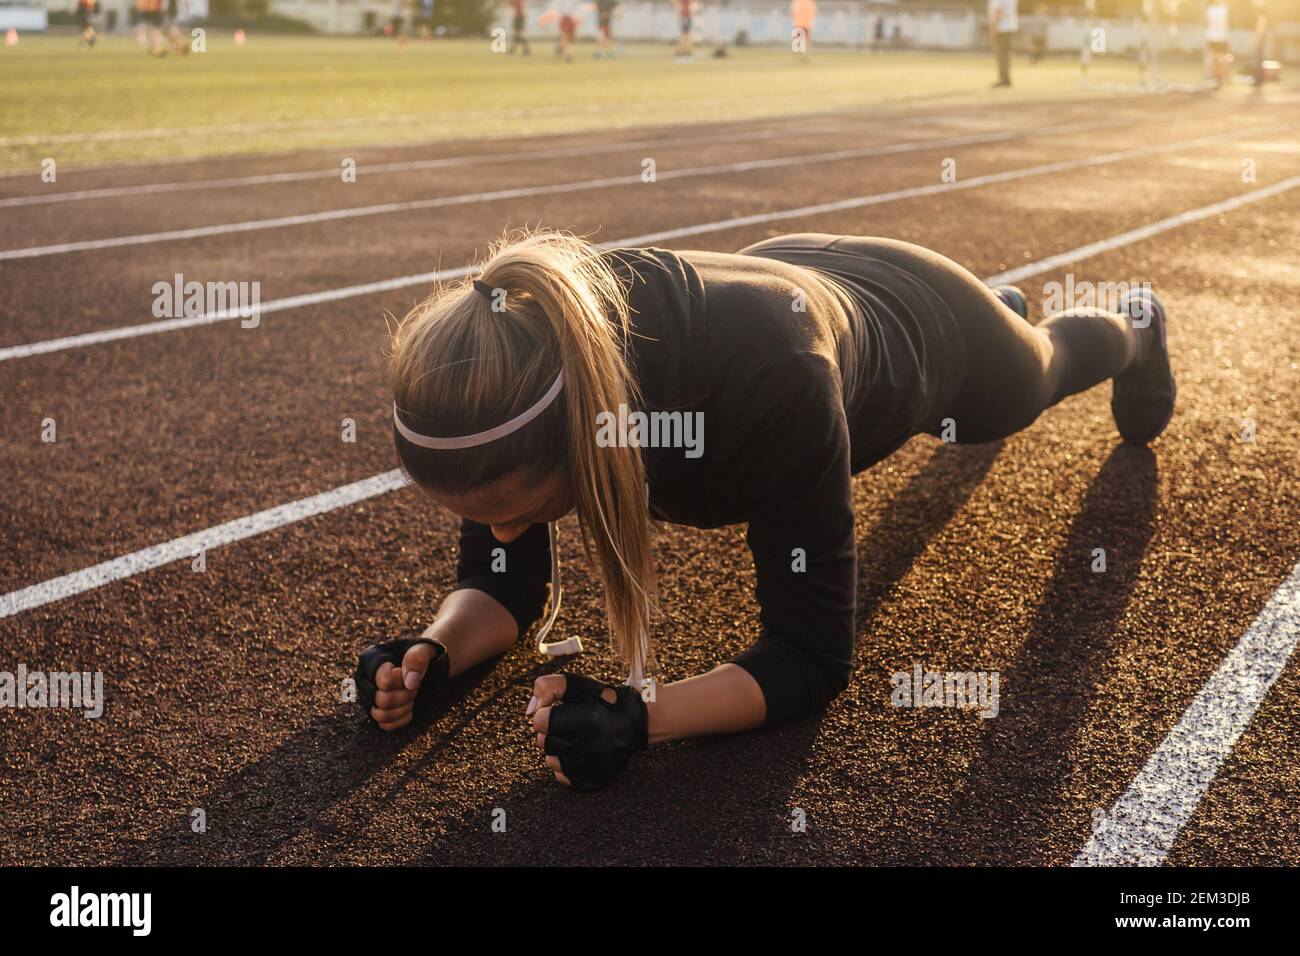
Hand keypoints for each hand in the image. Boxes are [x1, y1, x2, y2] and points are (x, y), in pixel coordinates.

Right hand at [354, 636, 448, 729]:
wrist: (428, 663)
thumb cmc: (423, 653)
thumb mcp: (425, 648)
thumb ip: (417, 658)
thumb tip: (409, 682)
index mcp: (371, 659)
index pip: (385, 681)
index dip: (403, 681)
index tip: (410, 672)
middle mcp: (364, 679)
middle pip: (382, 700)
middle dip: (406, 695)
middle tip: (415, 686)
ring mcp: (368, 697)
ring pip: (380, 716)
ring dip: (403, 709)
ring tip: (411, 696)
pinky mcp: (376, 711)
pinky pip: (384, 726)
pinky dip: (401, 720)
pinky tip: (410, 707)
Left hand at [528, 673, 647, 790]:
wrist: (636, 724)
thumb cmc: (604, 701)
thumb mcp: (579, 685)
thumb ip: (549, 687)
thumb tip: (530, 710)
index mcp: (589, 719)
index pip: (541, 722)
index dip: (544, 713)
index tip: (556, 710)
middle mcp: (593, 745)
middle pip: (543, 742)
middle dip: (550, 731)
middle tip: (567, 724)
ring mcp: (595, 765)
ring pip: (550, 760)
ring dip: (557, 748)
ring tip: (575, 737)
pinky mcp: (596, 779)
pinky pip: (562, 776)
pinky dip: (566, 764)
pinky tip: (580, 752)